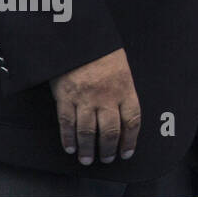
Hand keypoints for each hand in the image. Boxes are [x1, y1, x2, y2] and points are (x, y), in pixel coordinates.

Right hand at [49, 48, 140, 164]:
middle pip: (109, 131)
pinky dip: (68, 139)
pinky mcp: (65, 98)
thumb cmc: (103, 50)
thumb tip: (124, 113)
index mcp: (125, 88)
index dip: (130, 140)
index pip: (132, 120)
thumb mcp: (123, 67)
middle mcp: (106, 97)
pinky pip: (67, 123)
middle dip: (108, 149)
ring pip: (87, 132)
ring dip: (87, 149)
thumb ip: (124, 90)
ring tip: (87, 159)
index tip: (127, 152)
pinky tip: (70, 148)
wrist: (79, 38)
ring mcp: (85, 99)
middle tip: (106, 159)